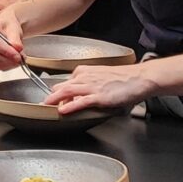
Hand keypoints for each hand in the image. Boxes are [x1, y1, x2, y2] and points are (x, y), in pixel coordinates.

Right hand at [0, 11, 26, 69]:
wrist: (5, 27)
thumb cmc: (7, 25)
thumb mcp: (13, 27)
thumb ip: (15, 38)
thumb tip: (18, 48)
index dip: (6, 51)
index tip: (18, 55)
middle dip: (10, 59)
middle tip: (21, 57)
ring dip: (10, 64)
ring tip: (19, 57)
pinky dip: (8, 66)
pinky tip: (13, 60)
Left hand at [44, 62, 158, 113]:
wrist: (139, 78)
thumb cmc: (124, 78)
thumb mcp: (103, 77)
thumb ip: (90, 84)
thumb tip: (81, 94)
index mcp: (86, 71)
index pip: (66, 81)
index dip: (58, 91)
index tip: (53, 98)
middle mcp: (86, 77)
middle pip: (62, 86)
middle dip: (51, 96)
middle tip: (43, 104)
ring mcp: (92, 87)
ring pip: (67, 92)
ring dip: (54, 100)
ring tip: (45, 106)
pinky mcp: (99, 96)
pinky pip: (81, 101)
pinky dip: (70, 105)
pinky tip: (63, 110)